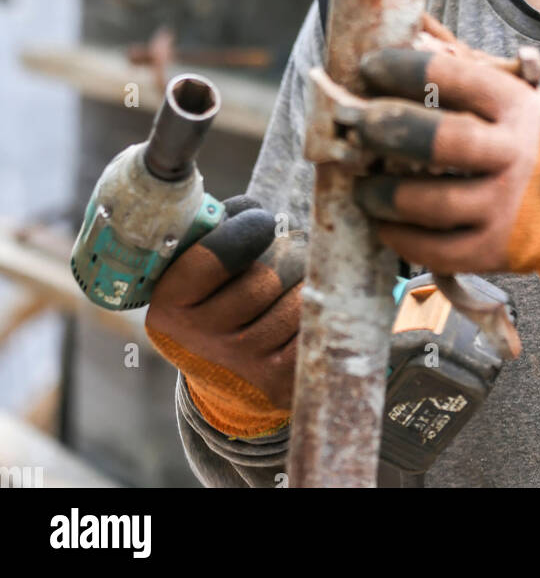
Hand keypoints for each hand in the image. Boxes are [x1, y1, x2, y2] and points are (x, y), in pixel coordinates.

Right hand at [145, 195, 305, 438]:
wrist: (226, 383)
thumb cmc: (214, 306)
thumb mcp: (196, 273)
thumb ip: (217, 231)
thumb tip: (251, 209)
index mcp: (170, 307)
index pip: (215, 255)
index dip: (247, 228)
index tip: (262, 220)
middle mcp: (200, 341)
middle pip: (266, 276)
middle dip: (284, 254)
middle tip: (286, 249)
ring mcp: (240, 366)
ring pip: (296, 300)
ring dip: (306, 279)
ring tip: (298, 275)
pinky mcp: (279, 382)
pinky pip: (313, 326)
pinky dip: (316, 308)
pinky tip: (306, 304)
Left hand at [352, 31, 539, 280]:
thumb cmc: (528, 139)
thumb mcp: (518, 98)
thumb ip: (471, 77)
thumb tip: (410, 35)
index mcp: (518, 106)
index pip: (455, 77)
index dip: (404, 68)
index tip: (369, 66)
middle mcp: (516, 154)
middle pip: (440, 140)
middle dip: (386, 129)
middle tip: (354, 125)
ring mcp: (507, 206)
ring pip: (429, 202)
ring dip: (381, 192)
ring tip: (359, 183)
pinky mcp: (495, 250)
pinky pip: (435, 249)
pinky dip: (399, 234)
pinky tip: (381, 220)